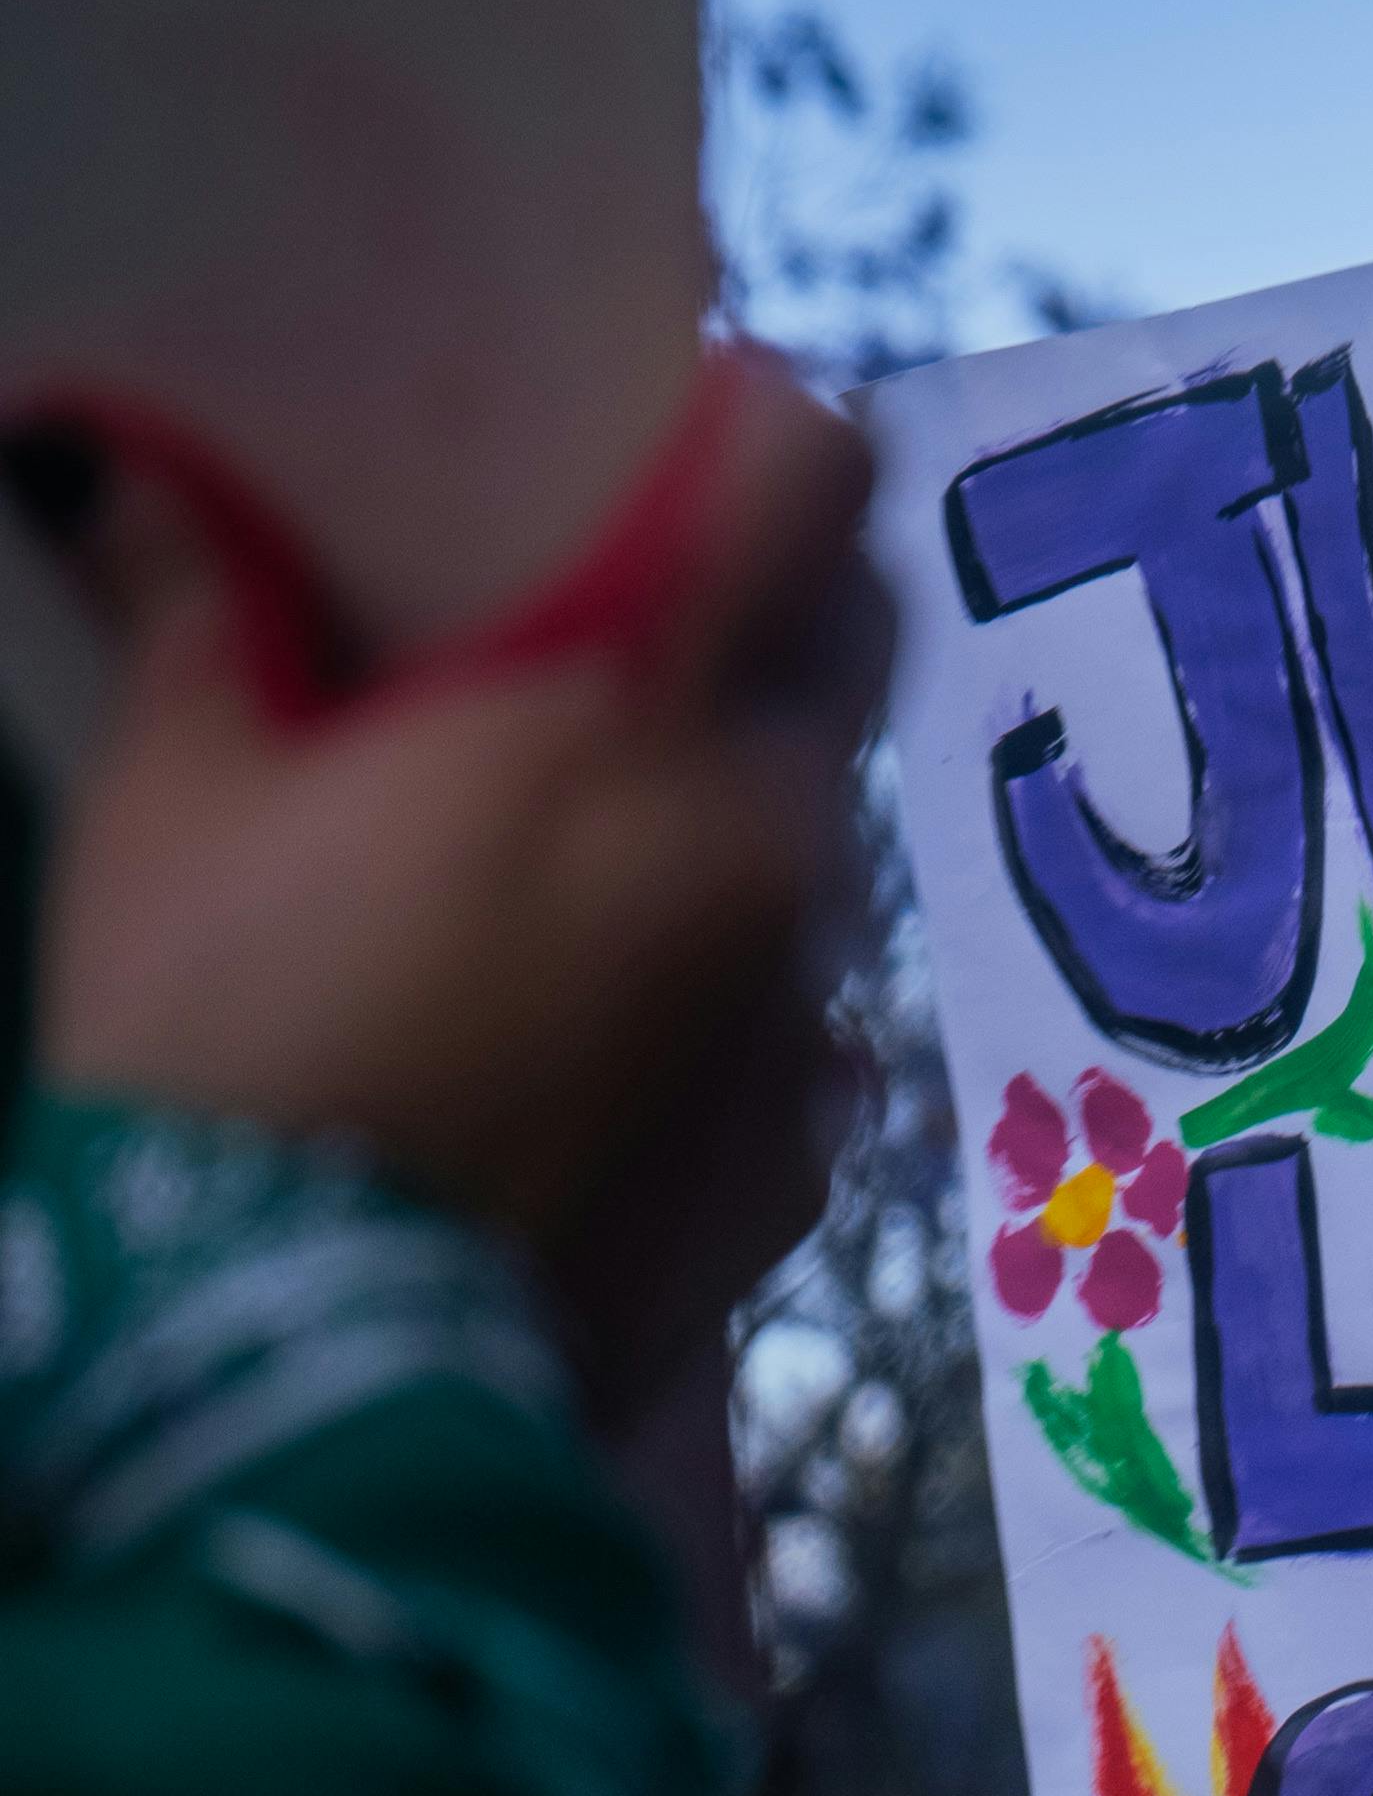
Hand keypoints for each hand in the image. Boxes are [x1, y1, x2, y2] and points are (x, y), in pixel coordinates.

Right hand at [30, 358, 884, 1419]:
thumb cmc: (220, 1040)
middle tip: (626, 656)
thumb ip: (191, 605)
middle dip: (760, 637)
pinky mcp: (800, 1163)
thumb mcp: (174, 798)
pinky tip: (596, 1054)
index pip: (812, 479)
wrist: (293, 1358)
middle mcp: (766, 845)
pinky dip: (719, 1018)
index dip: (768, 438)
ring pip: (816, 858)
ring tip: (569, 879)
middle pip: (843, 665)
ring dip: (724, 838)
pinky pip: (797, 1042)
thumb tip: (105, 457)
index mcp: (630, 714)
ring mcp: (805, 1017)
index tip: (695, 440)